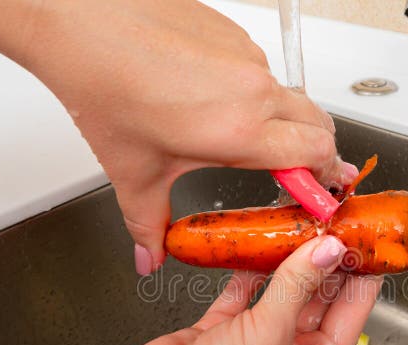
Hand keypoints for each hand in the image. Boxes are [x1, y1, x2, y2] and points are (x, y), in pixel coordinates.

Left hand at [20, 0, 357, 273]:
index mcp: (240, 131)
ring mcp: (247, 56)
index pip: (317, 154)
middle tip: (296, 171)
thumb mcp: (133, 172)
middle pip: (319, 122)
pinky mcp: (234, 33)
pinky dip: (250, 89)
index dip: (327, 177)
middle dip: (316, 150)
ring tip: (237, 133)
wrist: (80, 22)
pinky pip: (259, 68)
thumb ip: (148, 225)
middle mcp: (254, 89)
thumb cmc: (104, 86)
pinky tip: (212, 97)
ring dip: (279, 119)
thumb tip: (150, 257)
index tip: (322, 192)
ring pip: (288, 95)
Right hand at [84, 235, 380, 344]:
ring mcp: (249, 344)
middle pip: (317, 300)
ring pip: (278, 293)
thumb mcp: (269, 336)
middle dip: (326, 262)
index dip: (362, 276)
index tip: (369, 238)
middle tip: (334, 220)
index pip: (350, 315)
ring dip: (287, 262)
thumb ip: (297, 286)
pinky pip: (239, 294)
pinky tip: (255, 245)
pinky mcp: (215, 332)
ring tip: (299, 223)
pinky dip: (246, 271)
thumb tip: (329, 248)